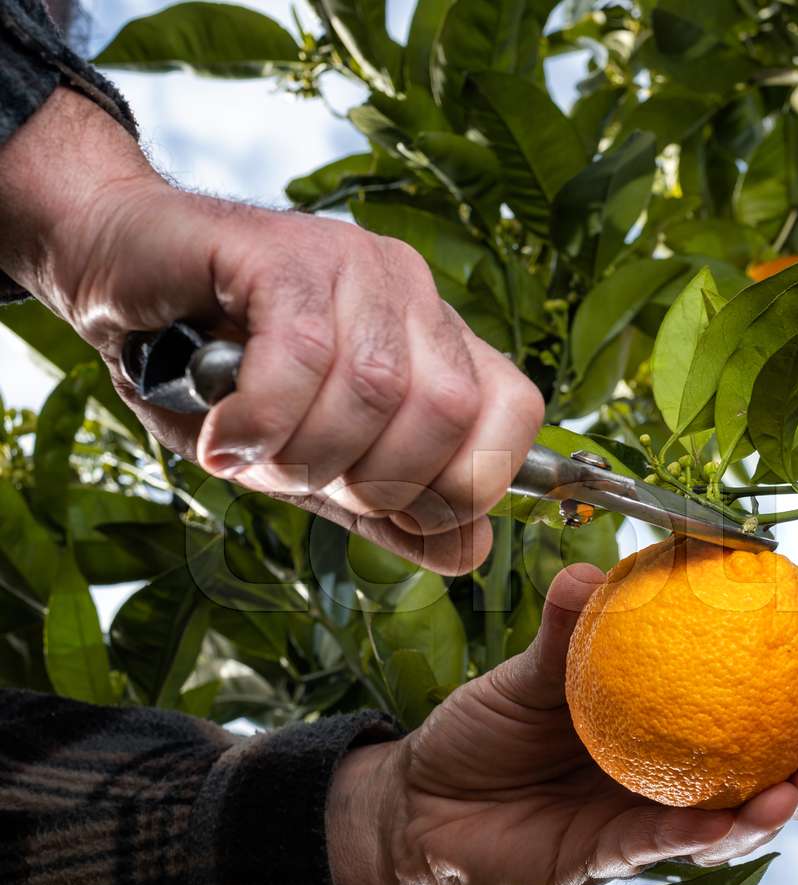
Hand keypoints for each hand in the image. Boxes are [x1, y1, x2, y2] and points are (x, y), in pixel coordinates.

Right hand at [0, 90, 542, 574]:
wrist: (115, 276)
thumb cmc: (217, 378)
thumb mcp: (310, 461)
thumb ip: (389, 510)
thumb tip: (471, 554)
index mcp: (437, 342)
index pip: (514, 413)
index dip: (463, 485)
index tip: (387, 509)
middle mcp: (412, 295)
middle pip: (449, 412)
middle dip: (374, 480)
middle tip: (300, 477)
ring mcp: (355, 264)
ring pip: (376, 389)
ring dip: (304, 454)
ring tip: (250, 450)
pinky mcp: (286, 250)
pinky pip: (304, 354)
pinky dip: (261, 419)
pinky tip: (224, 435)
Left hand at [326, 563, 797, 884]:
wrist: (417, 803)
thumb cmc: (480, 731)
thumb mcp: (527, 673)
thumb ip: (563, 630)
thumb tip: (590, 572)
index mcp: (654, 730)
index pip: (735, 716)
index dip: (787, 705)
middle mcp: (659, 782)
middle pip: (750, 781)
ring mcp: (636, 825)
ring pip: (718, 826)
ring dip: (765, 814)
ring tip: (797, 792)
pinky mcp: (602, 862)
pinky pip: (656, 848)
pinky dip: (693, 839)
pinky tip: (725, 824)